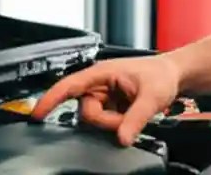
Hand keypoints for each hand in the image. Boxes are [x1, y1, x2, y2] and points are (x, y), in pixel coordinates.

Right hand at [31, 54, 181, 145]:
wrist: (174, 76)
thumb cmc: (162, 75)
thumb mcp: (152, 96)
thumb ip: (136, 118)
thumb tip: (122, 138)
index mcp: (102, 72)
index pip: (68, 86)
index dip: (50, 99)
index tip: (36, 114)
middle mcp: (98, 84)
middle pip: (86, 112)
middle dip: (107, 120)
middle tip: (129, 116)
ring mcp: (102, 96)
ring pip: (95, 120)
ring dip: (112, 122)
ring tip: (131, 112)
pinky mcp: (108, 106)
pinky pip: (103, 122)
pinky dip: (115, 123)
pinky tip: (128, 115)